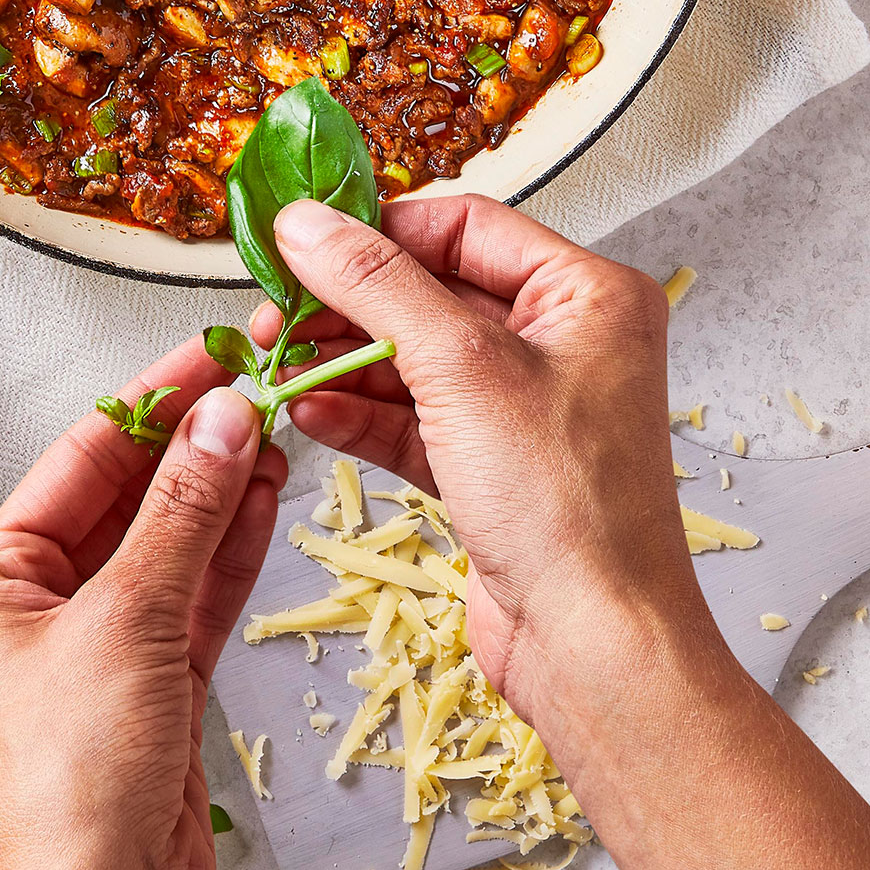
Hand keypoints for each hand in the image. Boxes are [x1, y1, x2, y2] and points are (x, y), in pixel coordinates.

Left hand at [0, 336, 281, 869]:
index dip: (150, 400)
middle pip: (124, 496)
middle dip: (192, 444)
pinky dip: (229, 551)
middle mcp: (34, 608)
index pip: (80, 458)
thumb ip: (181, 514)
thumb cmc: (69, 788)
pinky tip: (266, 500)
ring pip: (166, 544)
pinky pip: (192, 597)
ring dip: (220, 491)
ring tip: (274, 431)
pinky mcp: (151, 688)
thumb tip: (220, 423)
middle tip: (255, 385)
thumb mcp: (126, 622)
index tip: (210, 356)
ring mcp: (96, 648)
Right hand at [253, 193, 702, 739]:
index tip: (301, 238)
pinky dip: (358, 413)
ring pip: (412, 358)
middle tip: (275, 309)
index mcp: (587, 297)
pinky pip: (411, 419)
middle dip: (347, 303)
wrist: (593, 645)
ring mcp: (523, 409)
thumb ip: (375, 284)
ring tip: (277, 362)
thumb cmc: (570, 510)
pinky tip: (308, 410)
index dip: (378, 231)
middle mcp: (562, 344)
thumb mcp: (460, 367)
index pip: (464, 227)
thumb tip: (308, 224)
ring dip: (341, 359)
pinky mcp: (490, 468)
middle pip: (429, 292)